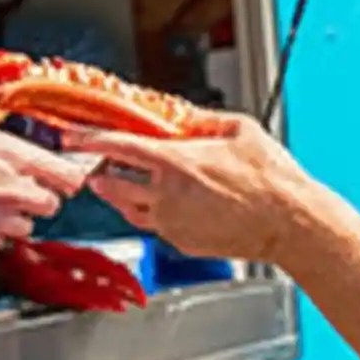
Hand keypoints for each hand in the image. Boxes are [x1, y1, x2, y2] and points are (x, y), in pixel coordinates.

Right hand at [0, 122, 91, 255]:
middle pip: (52, 204)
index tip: (57, 178)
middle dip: (36, 199)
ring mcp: (0, 220)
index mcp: (12, 153)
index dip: (62, 177)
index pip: (67, 174)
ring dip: (12, 218)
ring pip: (26, 226)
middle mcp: (15, 189)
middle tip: (11, 191)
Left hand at [63, 113, 308, 260]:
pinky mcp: (182, 243)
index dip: (87, 140)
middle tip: (98, 163)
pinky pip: (155, 225)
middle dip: (98, 172)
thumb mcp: (239, 130)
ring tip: (128, 183)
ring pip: (127, 209)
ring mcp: (171, 224)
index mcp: (176, 162)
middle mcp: (166, 196)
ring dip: (121, 194)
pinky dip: (152, 212)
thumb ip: (202, 120)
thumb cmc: (271, 178)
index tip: (69, 137)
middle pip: (110, 183)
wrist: (289, 224)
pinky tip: (168, 202)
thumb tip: (181, 115)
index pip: (116, 147)